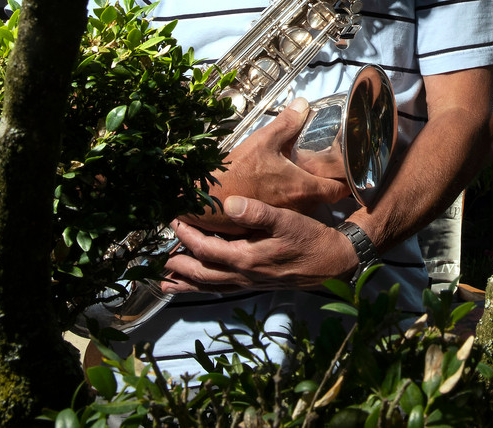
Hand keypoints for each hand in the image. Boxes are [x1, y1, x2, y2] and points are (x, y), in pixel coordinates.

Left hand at [162, 196, 359, 292]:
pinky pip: (223, 289)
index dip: (187, 237)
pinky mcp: (256, 284)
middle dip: (179, 265)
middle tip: (160, 258)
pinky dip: (206, 289)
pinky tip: (202, 286)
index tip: (174, 222)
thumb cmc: (309, 238)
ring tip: (166, 284)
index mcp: (246, 258)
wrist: (332, 262)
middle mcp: (243, 275)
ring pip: (210, 286)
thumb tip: (229, 203)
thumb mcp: (286, 220)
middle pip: (201, 274)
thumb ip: (257, 212)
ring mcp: (249, 283)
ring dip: (187, 285)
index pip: (206, 250)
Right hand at [183, 98, 348, 231]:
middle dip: (328, 181)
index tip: (351, 169)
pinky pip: (290, 208)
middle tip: (327, 164)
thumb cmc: (236, 174)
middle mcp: (299, 206)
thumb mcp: (263, 140)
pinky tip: (281, 182)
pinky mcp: (270, 219)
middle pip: (325, 196)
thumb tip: (303, 105)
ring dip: (308, 188)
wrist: (207, 200)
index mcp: (303, 188)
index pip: (340, 189)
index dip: (349, 180)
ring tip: (303, 170)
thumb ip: (287, 122)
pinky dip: (291, 197)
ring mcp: (284, 215)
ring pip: (307, 202)